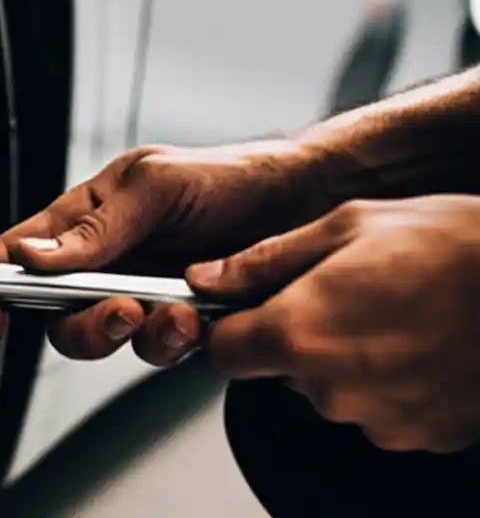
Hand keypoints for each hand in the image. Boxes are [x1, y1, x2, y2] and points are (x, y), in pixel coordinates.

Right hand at [0, 140, 334, 361]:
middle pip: (54, 316)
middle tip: (117, 310)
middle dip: (81, 325)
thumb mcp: (152, 185)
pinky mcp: (177, 324)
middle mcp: (101, 262)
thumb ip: (92, 227)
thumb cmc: (224, 177)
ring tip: (170, 312)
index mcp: (79, 220)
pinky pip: (156, 351)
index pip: (12, 257)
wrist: (303, 201)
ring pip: (103, 340)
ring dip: (131, 335)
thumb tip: (31, 256)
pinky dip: (174, 342)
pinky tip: (196, 317)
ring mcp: (137, 295)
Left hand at [192, 195, 479, 452]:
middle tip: (348, 292)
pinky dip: (393, 381)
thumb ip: (263, 260)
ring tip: (399, 310)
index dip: (233, 328)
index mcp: (299, 333)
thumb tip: (207, 276)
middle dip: (299, 336)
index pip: (222, 353)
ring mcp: (378, 419)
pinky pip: (382, 409)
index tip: (251, 308)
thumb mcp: (347, 225)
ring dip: (349, 358)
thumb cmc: (455, 247)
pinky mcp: (420, 435)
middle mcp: (331, 388)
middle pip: (281, 371)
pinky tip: (425, 341)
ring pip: (333, 391)